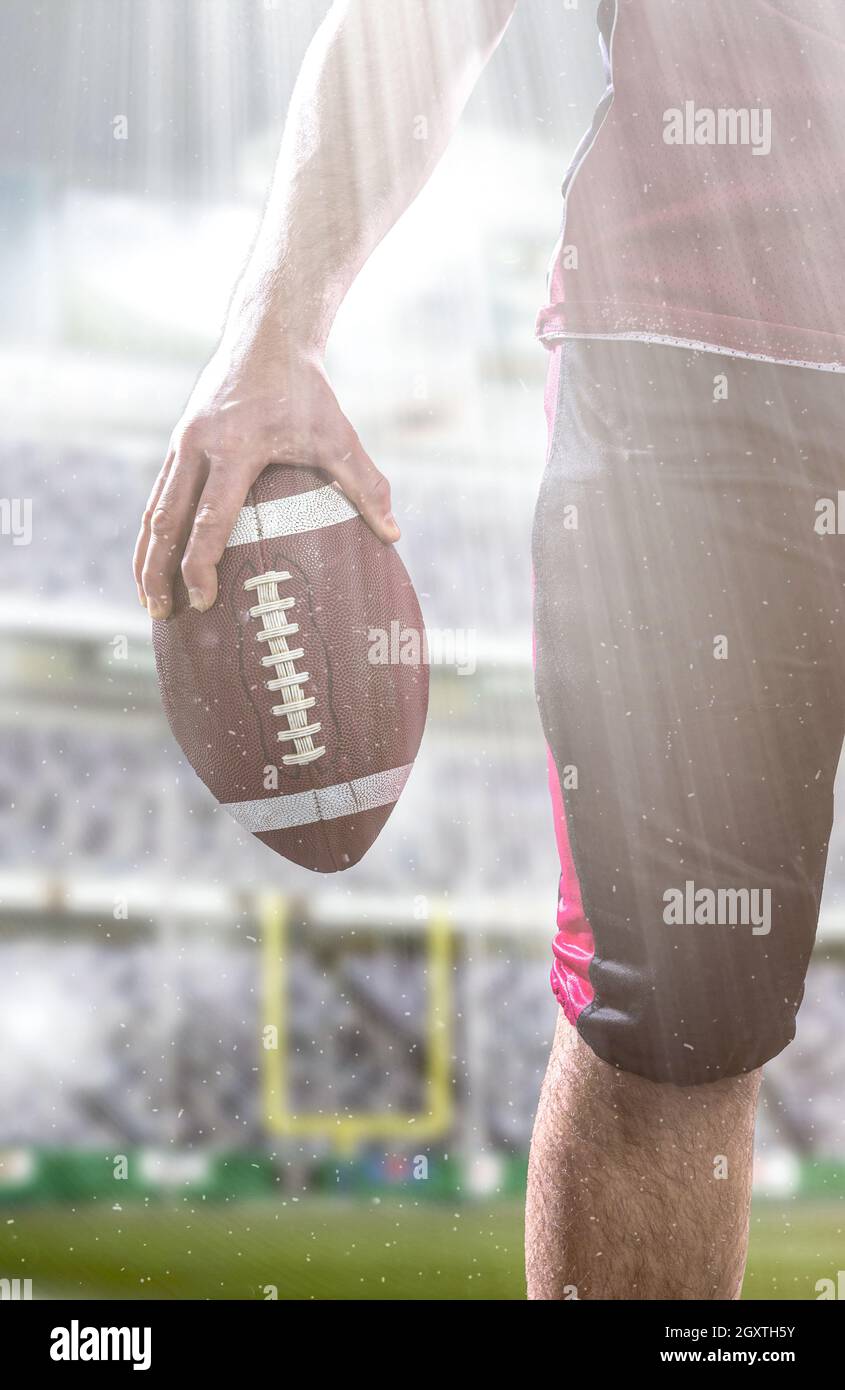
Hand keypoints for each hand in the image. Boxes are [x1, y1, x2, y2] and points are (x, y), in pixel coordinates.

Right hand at [133, 334, 398, 616]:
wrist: (266, 336)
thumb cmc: (306, 390)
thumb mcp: (338, 435)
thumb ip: (366, 485)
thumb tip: (394, 534)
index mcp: (234, 449)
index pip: (209, 518)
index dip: (201, 563)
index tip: (203, 599)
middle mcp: (198, 446)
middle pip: (165, 520)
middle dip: (158, 571)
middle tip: (160, 614)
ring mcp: (181, 443)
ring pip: (153, 509)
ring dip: (146, 557)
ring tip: (149, 600)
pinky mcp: (178, 443)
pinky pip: (157, 495)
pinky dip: (152, 532)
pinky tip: (154, 561)